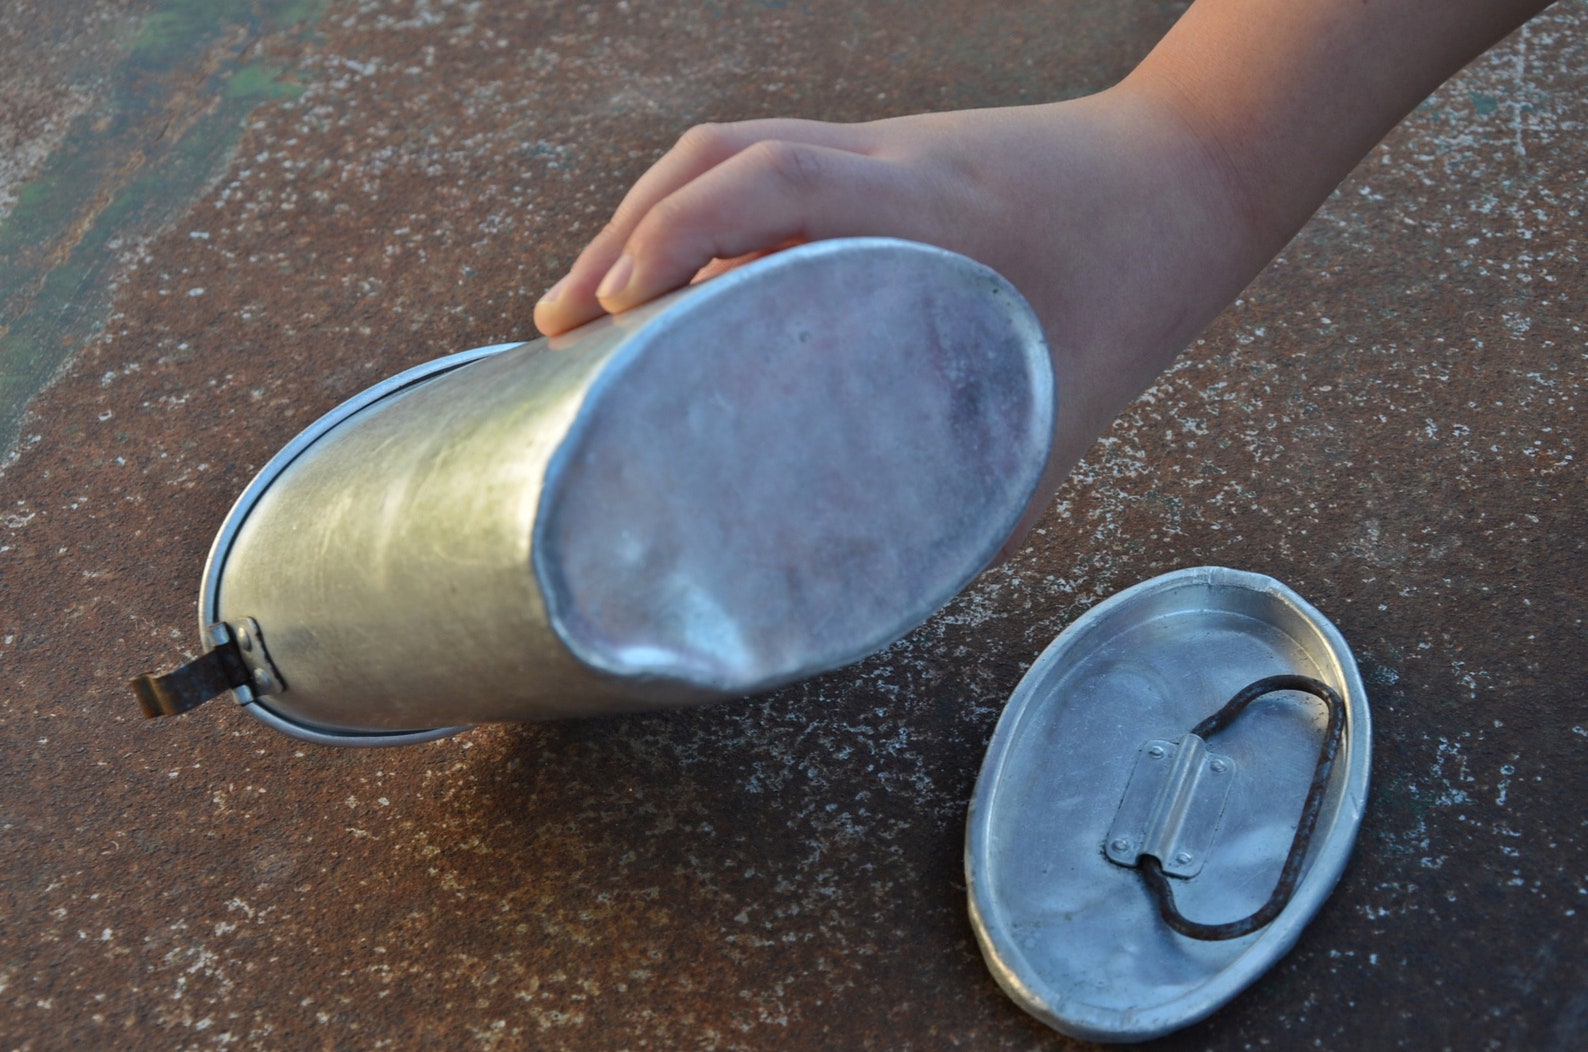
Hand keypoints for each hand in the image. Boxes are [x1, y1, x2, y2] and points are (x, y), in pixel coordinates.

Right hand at [534, 91, 1259, 559]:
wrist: (1191, 175)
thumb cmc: (1135, 287)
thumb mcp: (1062, 410)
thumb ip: (982, 499)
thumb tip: (888, 594)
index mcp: (924, 209)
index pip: (765, 182)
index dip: (667, 237)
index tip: (604, 312)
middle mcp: (885, 160)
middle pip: (717, 157)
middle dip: (618, 234)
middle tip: (557, 327)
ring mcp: (879, 147)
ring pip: (729, 148)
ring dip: (645, 214)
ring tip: (590, 299)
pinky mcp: (883, 155)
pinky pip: (766, 160)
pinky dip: (699, 208)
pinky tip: (679, 271)